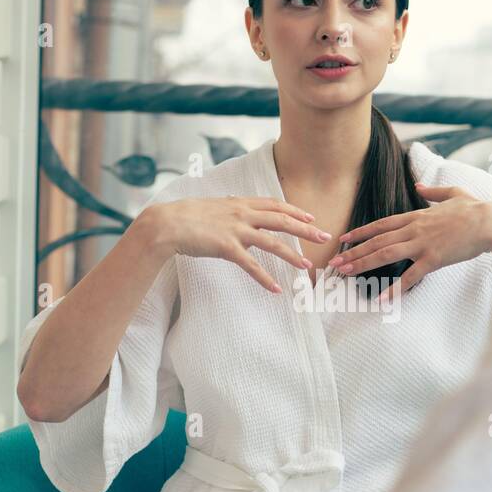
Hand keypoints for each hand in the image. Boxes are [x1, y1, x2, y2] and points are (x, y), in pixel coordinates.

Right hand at [146, 196, 331, 293]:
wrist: (166, 223)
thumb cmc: (186, 216)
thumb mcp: (213, 207)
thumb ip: (231, 212)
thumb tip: (241, 218)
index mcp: (240, 203)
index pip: (275, 205)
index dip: (295, 211)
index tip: (311, 217)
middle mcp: (242, 214)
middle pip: (282, 220)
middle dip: (306, 229)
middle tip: (324, 237)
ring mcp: (235, 230)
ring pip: (272, 243)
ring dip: (292, 255)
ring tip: (307, 266)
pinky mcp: (226, 248)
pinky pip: (251, 266)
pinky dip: (265, 278)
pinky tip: (276, 289)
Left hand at [329, 184, 491, 302]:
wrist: (491, 222)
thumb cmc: (475, 209)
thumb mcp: (453, 193)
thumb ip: (433, 191)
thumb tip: (420, 187)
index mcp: (417, 215)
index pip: (381, 223)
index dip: (361, 231)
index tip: (344, 238)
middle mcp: (414, 229)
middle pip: (377, 240)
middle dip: (353, 252)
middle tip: (334, 262)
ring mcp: (423, 244)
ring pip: (385, 254)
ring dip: (362, 264)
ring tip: (345, 273)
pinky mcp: (434, 259)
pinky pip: (410, 276)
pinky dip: (395, 288)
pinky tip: (382, 298)